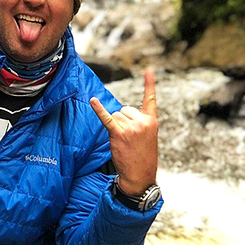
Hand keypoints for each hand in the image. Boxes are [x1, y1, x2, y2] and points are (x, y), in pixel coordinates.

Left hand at [89, 68, 158, 195]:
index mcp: (152, 121)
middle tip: (129, 138)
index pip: (150, 99)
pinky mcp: (119, 133)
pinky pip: (107, 118)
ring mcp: (131, 127)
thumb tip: (119, 114)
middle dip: (123, 121)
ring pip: (115, 115)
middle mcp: (142, 121)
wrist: (140, 175)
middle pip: (124, 109)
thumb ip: (139, 122)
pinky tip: (93, 101)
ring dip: (115, 127)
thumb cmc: (142, 156)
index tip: (148, 69)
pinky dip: (98, 109)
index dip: (149, 84)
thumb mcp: (148, 137)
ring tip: (124, 141)